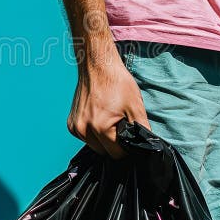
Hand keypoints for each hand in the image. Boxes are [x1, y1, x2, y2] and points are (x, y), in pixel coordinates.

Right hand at [67, 40, 150, 158]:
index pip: (116, 154)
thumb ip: (142, 129)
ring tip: (110, 119)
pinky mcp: (71, 123)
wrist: (97, 65)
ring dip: (103, 140)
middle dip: (114, 144)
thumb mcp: (135, 106)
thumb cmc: (116, 82)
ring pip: (94, 146)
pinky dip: (93, 133)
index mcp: (100, 127)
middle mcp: (84, 129)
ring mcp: (75, 126)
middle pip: (104, 152)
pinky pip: (85, 137)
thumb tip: (147, 144)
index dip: (126, 148)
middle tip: (120, 125)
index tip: (129, 137)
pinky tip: (99, 118)